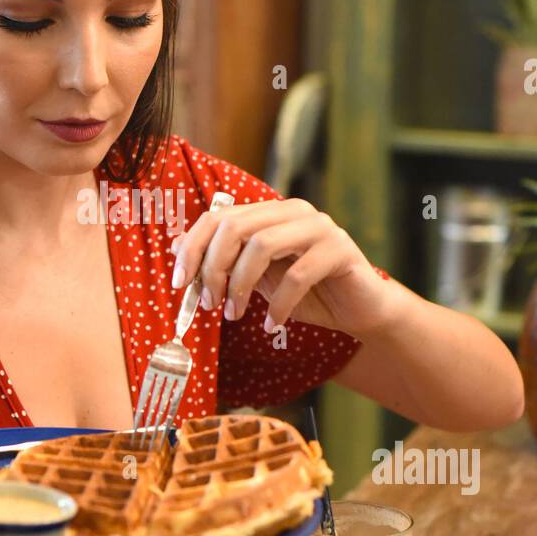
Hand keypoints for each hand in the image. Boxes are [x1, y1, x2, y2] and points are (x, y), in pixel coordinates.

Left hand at [170, 198, 394, 339]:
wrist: (358, 310)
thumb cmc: (306, 294)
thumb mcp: (257, 278)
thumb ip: (226, 262)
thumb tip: (178, 250)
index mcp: (270, 212)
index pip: (218, 217)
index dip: (193, 248)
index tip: (178, 283)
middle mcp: (293, 211)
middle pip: (236, 227)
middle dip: (213, 268)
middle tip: (209, 303)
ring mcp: (319, 227)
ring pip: (262, 245)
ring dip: (241, 285)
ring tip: (235, 315)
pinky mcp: (340, 249)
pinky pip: (298, 275)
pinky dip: (278, 305)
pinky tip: (272, 324)